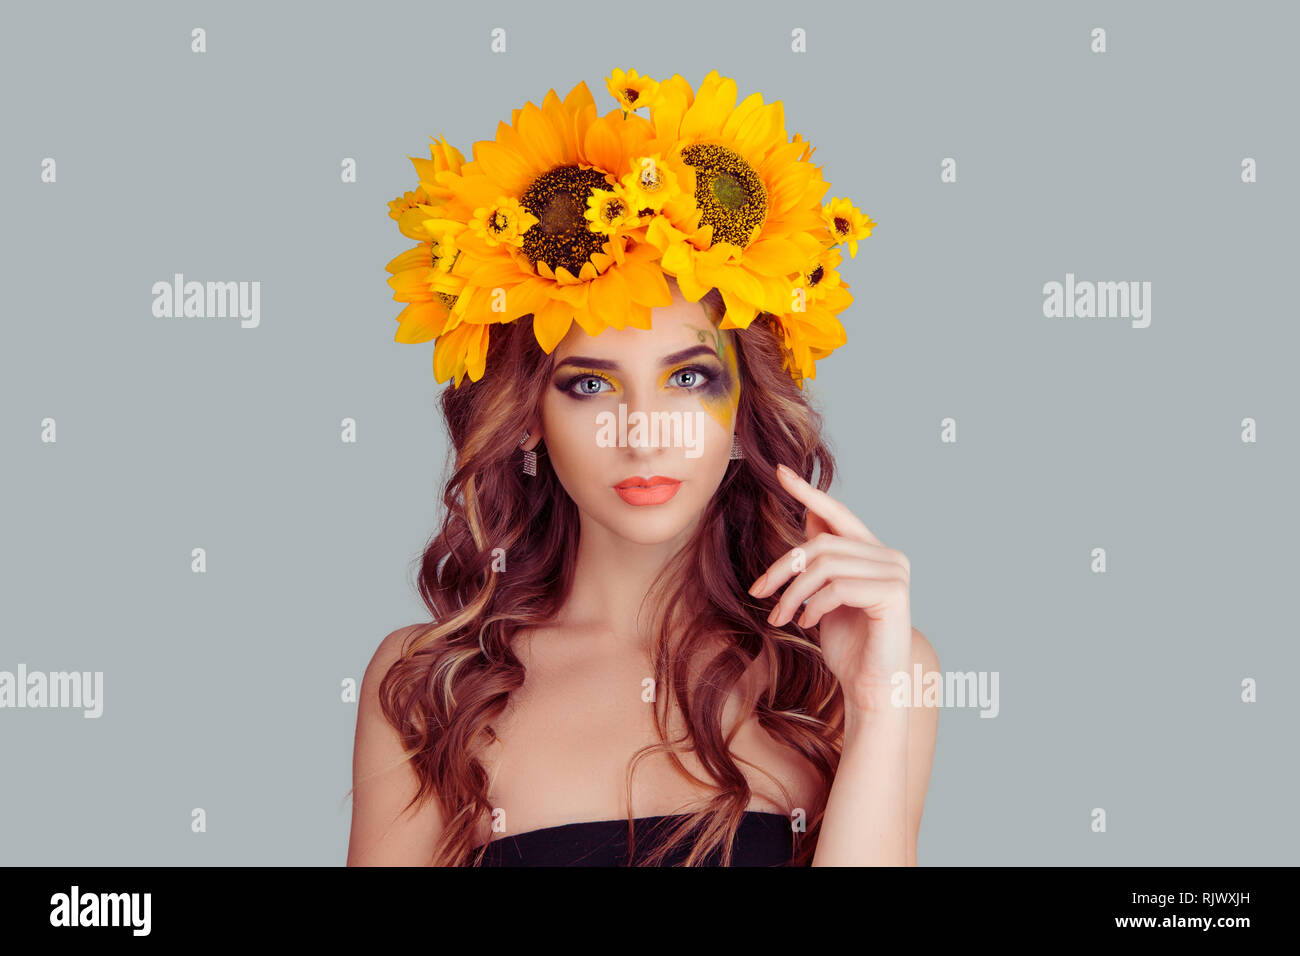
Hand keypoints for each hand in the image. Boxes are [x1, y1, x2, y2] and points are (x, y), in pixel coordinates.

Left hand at [749, 463, 912, 714]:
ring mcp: (895, 572)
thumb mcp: (824, 596)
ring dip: (792, 593)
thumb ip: (822, 560)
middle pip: (821, 544)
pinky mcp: (893, 593)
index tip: (780, 471)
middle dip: (782, 568)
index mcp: (874, 552)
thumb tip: (808, 518)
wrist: (871, 687)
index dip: (808, 493)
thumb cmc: (848, 645)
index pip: (838, 514)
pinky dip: (813, 606)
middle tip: (759, 593)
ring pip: (825, 565)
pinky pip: (837, 587)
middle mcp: (890, 556)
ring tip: (780, 617)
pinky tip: (808, 624)